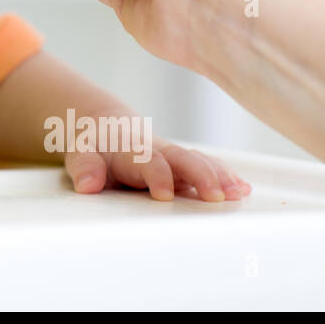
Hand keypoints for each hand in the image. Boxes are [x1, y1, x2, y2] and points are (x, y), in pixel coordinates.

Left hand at [64, 140, 252, 201]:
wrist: (107, 128)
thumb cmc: (95, 146)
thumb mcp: (81, 153)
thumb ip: (84, 168)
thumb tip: (88, 186)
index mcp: (133, 149)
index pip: (148, 161)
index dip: (157, 176)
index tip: (164, 195)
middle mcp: (159, 151)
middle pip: (183, 159)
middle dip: (200, 175)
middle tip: (216, 196)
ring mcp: (174, 159)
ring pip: (200, 162)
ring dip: (220, 177)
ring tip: (238, 193)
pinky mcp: (183, 168)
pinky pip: (208, 168)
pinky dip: (225, 177)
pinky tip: (243, 189)